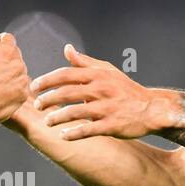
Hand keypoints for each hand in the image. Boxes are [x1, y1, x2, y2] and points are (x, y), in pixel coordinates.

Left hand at [31, 45, 160, 140]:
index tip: (33, 87)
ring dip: (57, 117)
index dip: (47, 80)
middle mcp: (101, 89)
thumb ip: (85, 62)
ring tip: (47, 122)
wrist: (151, 108)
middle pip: (67, 92)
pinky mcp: (112, 125)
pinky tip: (62, 136)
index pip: (66, 74)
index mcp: (97, 75)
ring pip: (75, 111)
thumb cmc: (125, 89)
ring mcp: (106, 108)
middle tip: (37, 106)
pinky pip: (88, 129)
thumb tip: (66, 49)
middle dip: (48, 99)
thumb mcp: (107, 71)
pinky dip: (74, 133)